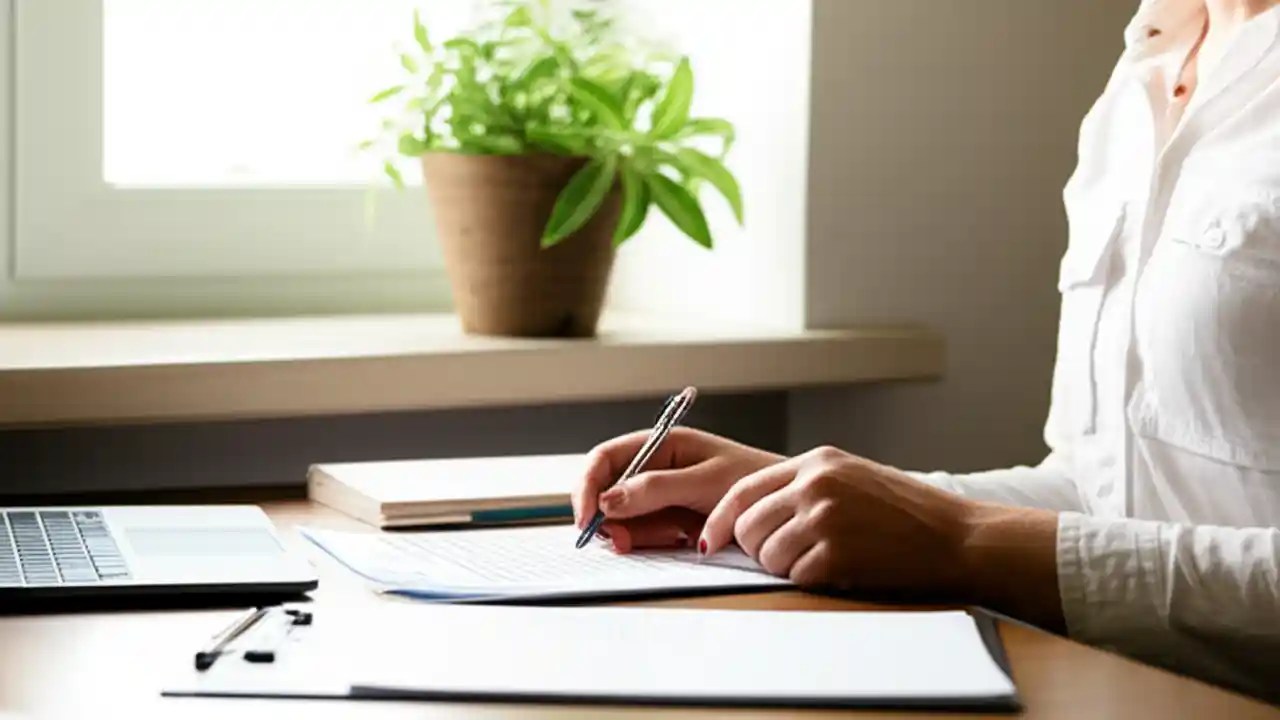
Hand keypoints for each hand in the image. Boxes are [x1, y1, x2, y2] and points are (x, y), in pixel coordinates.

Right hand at [572, 427, 783, 552]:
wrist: (787, 508)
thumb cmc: (754, 482)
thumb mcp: (705, 482)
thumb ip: (656, 489)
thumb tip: (608, 500)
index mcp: (662, 444)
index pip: (606, 458)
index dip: (588, 485)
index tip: (587, 516)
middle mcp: (656, 467)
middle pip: (608, 490)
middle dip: (608, 516)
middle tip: (620, 541)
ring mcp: (662, 496)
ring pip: (624, 516)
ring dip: (631, 533)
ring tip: (668, 536)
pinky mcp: (671, 521)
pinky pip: (644, 533)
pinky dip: (647, 542)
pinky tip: (671, 541)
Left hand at [699, 446, 1063, 628]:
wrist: (959, 538)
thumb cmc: (909, 514)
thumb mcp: (853, 478)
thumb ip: (804, 486)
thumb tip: (754, 513)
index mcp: (817, 462)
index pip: (743, 489)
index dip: (720, 520)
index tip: (710, 541)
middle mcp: (815, 485)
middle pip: (747, 525)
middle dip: (757, 549)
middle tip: (788, 556)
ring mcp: (824, 518)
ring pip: (767, 555)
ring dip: (786, 568)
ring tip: (824, 561)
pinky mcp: (836, 554)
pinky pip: (794, 577)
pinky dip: (811, 581)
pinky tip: (841, 571)